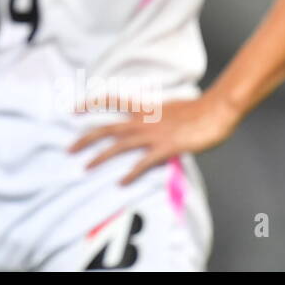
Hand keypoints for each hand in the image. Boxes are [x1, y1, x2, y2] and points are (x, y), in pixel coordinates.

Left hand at [67, 94, 240, 185]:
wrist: (215, 111)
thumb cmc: (197, 110)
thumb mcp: (169, 109)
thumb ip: (155, 116)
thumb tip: (150, 122)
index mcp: (144, 108)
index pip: (111, 101)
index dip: (91, 104)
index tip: (73, 110)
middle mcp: (143, 120)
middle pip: (107, 128)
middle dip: (85, 138)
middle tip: (69, 149)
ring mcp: (153, 134)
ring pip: (119, 145)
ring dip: (100, 157)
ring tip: (85, 167)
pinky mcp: (165, 148)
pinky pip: (143, 163)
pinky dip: (131, 173)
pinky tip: (121, 182)